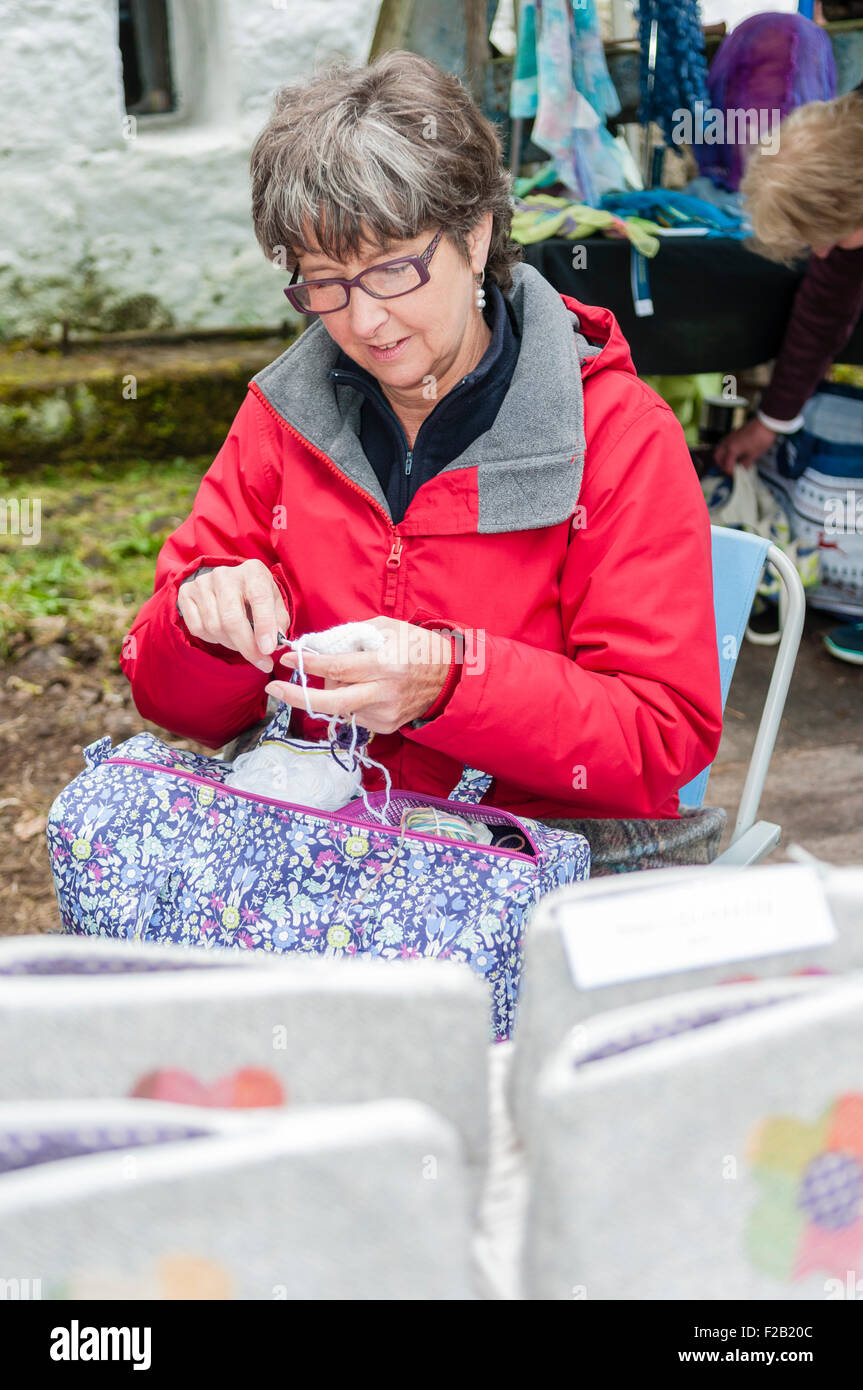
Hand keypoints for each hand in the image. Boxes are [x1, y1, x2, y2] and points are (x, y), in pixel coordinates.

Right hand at [177, 559, 289, 672]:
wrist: (229, 584)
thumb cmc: (255, 596)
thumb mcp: (274, 603)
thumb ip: (278, 623)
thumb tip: (274, 643)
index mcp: (252, 572)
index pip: (259, 598)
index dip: (264, 626)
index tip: (268, 649)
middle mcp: (225, 574)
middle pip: (232, 619)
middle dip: (247, 646)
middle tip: (261, 662)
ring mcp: (202, 583)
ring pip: (214, 627)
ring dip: (231, 644)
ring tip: (243, 643)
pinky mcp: (186, 593)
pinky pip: (197, 628)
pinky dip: (213, 639)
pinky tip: (223, 634)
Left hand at [264, 616, 451, 733]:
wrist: (450, 679)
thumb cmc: (419, 647)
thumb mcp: (389, 629)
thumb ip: (353, 635)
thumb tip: (320, 645)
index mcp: (385, 665)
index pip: (338, 667)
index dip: (309, 665)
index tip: (287, 659)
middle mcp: (384, 693)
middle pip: (332, 701)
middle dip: (298, 696)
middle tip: (274, 689)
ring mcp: (385, 714)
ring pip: (340, 707)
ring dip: (330, 692)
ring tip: (344, 677)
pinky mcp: (386, 727)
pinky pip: (354, 714)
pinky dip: (349, 700)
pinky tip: (362, 689)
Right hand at [714, 418, 775, 473]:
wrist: (766, 423)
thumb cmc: (761, 440)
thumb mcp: (754, 455)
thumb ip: (746, 464)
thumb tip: (742, 469)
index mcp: (732, 450)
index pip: (727, 465)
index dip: (730, 472)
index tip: (736, 475)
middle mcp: (727, 443)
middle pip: (717, 456)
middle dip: (721, 464)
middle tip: (729, 469)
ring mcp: (729, 437)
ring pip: (719, 449)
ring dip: (722, 456)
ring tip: (730, 461)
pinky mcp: (733, 433)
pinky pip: (724, 443)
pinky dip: (725, 450)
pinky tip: (733, 453)